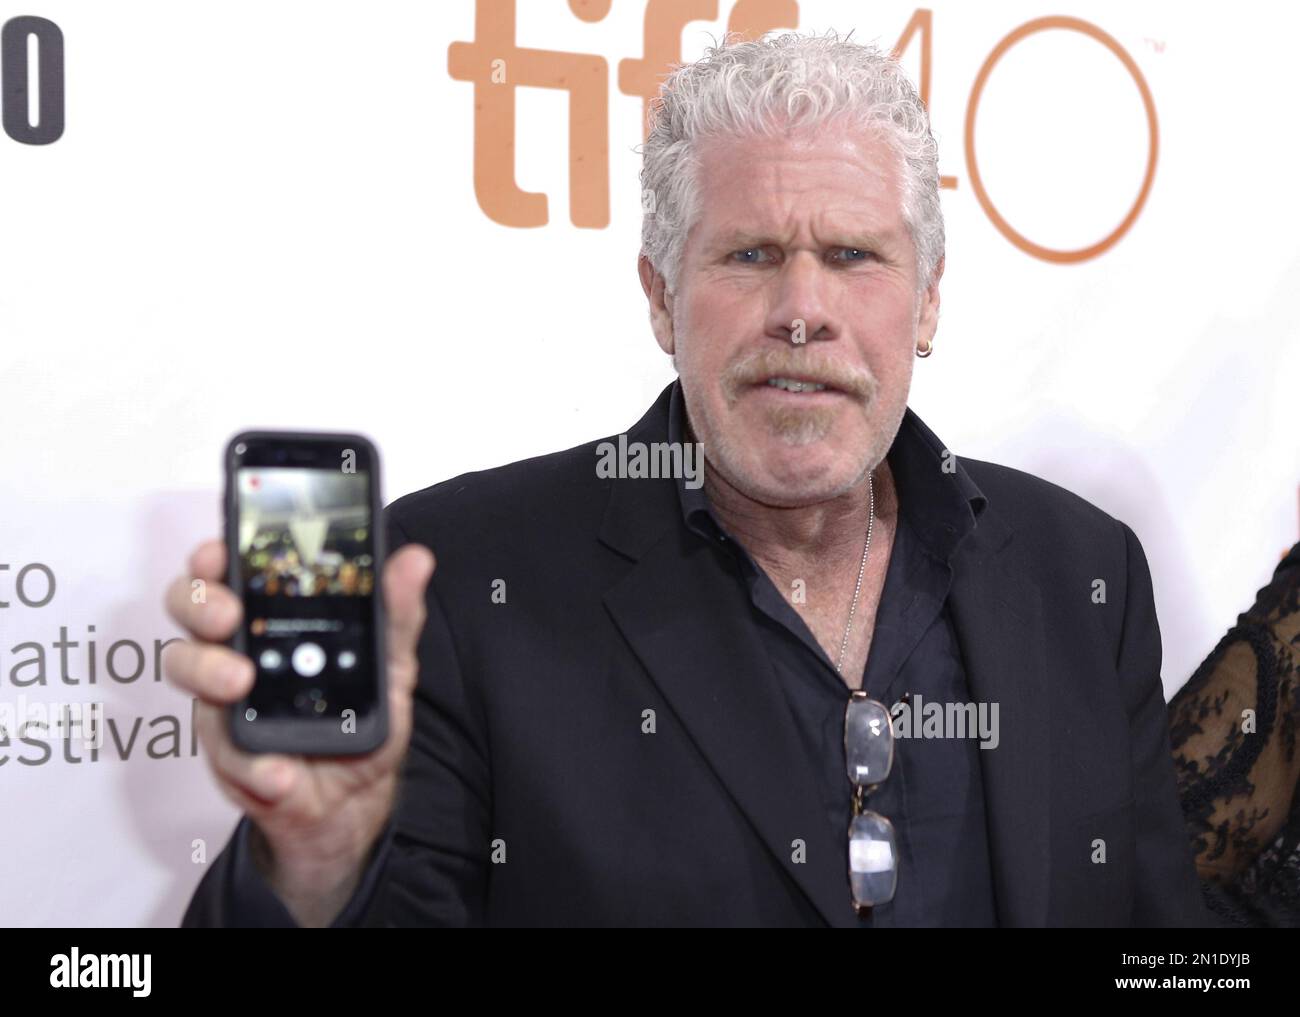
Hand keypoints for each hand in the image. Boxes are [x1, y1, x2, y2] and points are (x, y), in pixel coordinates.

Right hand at [163, 538, 434, 924]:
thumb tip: (415, 559)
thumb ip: (396, 612)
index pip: (230, 570)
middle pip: (190, 609)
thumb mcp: (389, 662)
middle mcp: (236, 649)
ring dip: (208, 672)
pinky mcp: (227, 753)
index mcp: (271, 619)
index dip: (215, 555)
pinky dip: (253, 766)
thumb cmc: (359, 714)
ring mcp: (223, 700)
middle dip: (200, 604)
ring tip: (239, 683)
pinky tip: (281, 772)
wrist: (354, 796)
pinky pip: (226, 754)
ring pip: (186, 669)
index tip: (222, 550)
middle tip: (229, 616)